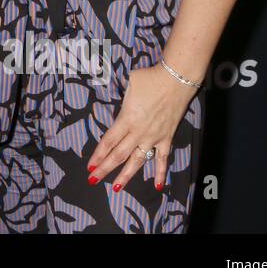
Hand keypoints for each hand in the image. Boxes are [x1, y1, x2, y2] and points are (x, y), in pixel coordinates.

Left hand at [87, 64, 198, 192]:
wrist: (176, 79)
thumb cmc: (150, 79)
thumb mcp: (129, 85)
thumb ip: (123, 100)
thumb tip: (122, 107)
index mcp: (126, 119)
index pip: (108, 142)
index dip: (98, 155)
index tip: (90, 166)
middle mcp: (138, 132)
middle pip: (118, 155)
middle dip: (105, 169)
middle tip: (93, 180)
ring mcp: (154, 137)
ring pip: (138, 161)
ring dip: (126, 176)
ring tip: (116, 188)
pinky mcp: (167, 138)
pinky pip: (163, 159)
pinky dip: (161, 173)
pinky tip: (158, 186)